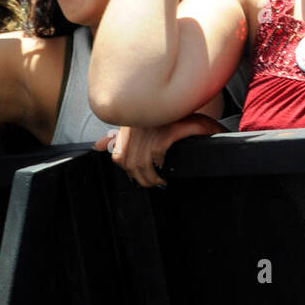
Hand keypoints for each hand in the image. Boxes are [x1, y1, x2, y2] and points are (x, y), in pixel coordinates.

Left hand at [94, 115, 223, 187]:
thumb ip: (122, 139)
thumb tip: (98, 145)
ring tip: (160, 180)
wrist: (205, 125)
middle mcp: (143, 120)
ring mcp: (157, 123)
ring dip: (151, 176)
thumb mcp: (147, 133)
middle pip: (130, 161)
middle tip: (152, 183)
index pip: (118, 154)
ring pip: (143, 160)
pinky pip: (157, 151)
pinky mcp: (172, 127)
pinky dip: (160, 163)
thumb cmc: (176, 128)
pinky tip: (166, 165)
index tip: (138, 176)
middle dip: (141, 178)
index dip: (128, 170)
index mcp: (133, 121)